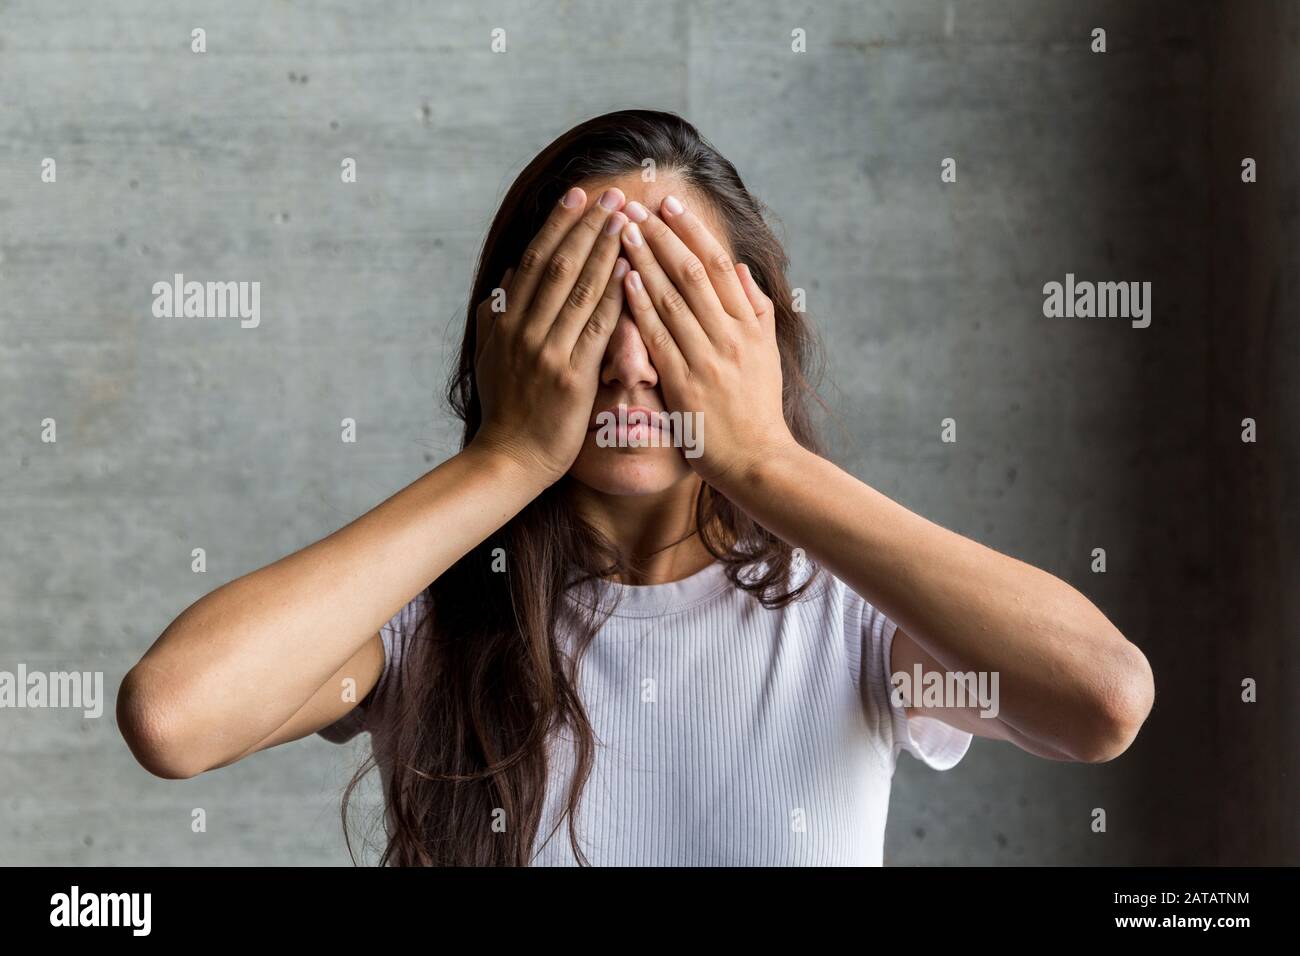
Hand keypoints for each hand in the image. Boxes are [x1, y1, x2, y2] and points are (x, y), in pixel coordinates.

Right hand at [470, 186, 630, 483]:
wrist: (509, 459)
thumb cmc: (506, 409)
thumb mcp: (489, 355)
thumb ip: (496, 315)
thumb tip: (508, 275)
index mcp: (503, 320)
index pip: (533, 259)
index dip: (557, 225)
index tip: (578, 195)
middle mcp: (522, 329)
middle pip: (557, 264)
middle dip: (586, 225)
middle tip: (613, 194)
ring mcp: (546, 351)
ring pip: (578, 288)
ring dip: (604, 249)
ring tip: (626, 218)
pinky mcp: (570, 376)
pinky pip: (596, 325)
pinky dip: (613, 293)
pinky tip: (630, 269)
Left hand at [616, 195, 798, 489]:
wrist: (758, 460)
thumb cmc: (759, 409)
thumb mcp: (767, 354)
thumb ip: (756, 309)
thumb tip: (741, 269)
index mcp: (748, 324)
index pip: (718, 264)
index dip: (691, 230)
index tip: (669, 204)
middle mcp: (729, 335)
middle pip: (691, 273)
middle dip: (660, 235)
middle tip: (634, 206)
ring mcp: (707, 358)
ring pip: (671, 298)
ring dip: (644, 260)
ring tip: (621, 230)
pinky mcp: (684, 383)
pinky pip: (658, 336)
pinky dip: (640, 305)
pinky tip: (622, 279)